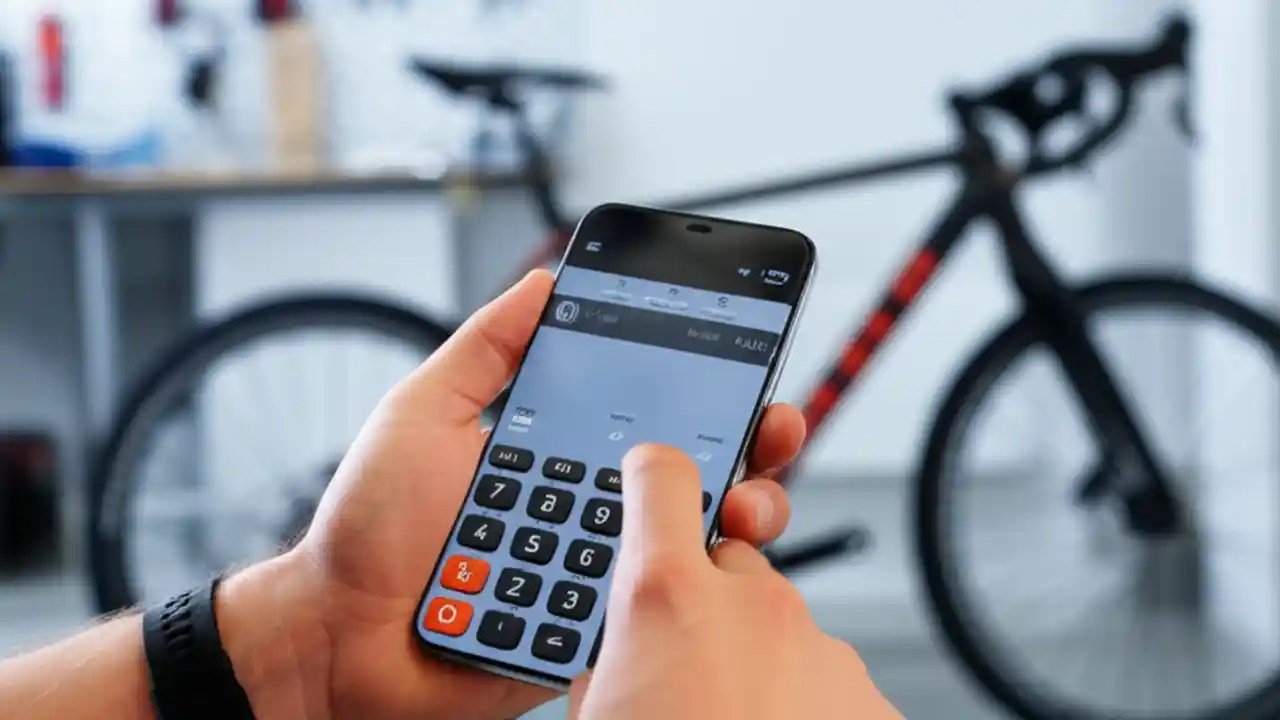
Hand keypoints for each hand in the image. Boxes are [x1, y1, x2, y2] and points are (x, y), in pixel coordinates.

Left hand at [213, 270, 807, 719]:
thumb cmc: (367, 529)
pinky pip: (654, 608)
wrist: (340, 640)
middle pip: (692, 475)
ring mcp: (594, 570)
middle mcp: (586, 508)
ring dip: (735, 517)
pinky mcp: (590, 630)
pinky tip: (701, 566)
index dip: (706, 390)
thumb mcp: (421, 412)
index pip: (647, 414)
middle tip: (771, 430)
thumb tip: (544, 283)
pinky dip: (690, 588)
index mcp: (557, 454)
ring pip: (690, 541)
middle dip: (750, 450)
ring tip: (739, 504)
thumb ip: (486, 349)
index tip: (749, 369)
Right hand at [569, 445, 900, 719]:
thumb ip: (610, 663)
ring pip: (779, 626)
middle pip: (728, 562)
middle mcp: (752, 603)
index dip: (654, 477)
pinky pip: (823, 676)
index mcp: (666, 598)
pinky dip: (802, 703)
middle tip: (683, 671)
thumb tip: (623, 655)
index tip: (652, 483)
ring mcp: (820, 648)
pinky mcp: (867, 695)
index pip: (662, 478)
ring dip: (756, 661)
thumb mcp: (596, 718)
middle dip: (705, 602)